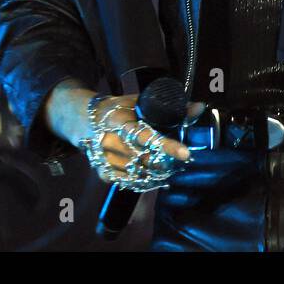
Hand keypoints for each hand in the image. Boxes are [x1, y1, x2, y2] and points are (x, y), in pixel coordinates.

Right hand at [44, 81, 198, 187]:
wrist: (83, 122)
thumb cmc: (116, 109)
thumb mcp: (138, 102)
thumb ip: (169, 107)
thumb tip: (200, 107)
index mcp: (119, 122)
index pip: (146, 136)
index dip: (167, 146)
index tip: (186, 153)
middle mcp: (110, 143)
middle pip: (146, 159)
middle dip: (167, 162)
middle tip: (182, 159)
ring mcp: (105, 161)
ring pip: (141, 173)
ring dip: (159, 172)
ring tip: (170, 165)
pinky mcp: (104, 173)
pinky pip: (131, 182)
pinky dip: (146, 180)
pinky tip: (154, 174)